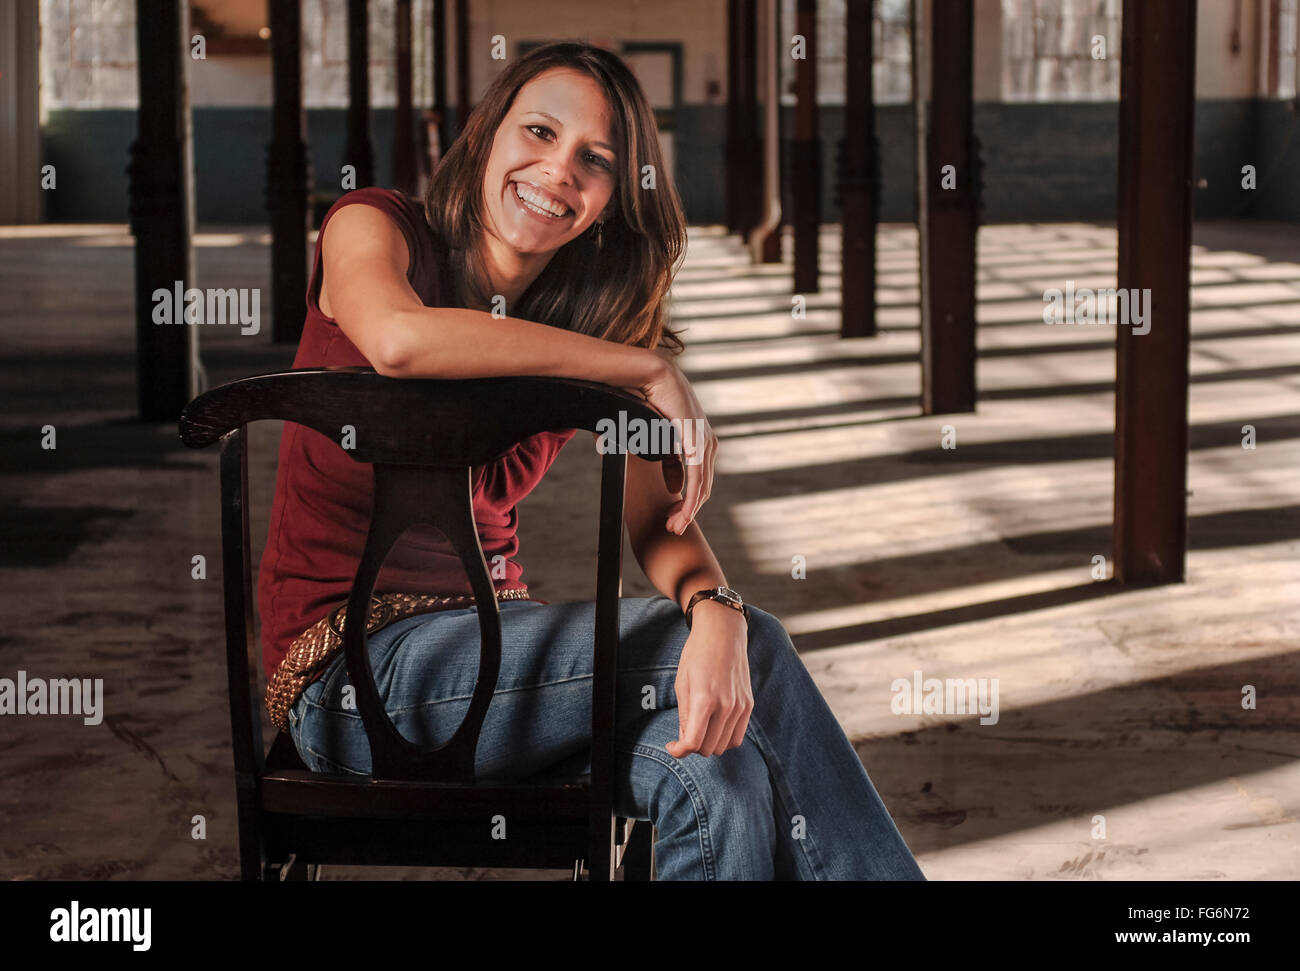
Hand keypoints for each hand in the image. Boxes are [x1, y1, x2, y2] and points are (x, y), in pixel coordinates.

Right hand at [632, 355, 717, 534]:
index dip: (688, 504)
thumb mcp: (658, 438)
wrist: (649, 375)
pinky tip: (680, 513)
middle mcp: (708, 442)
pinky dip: (688, 499)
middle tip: (673, 530)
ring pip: (700, 488)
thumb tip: (673, 488)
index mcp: (701, 441)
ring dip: (687, 510)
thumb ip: (668, 462)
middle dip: (688, 512)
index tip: (674, 521)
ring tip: (673, 526)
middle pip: (703, 488)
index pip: (700, 481)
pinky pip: (695, 478)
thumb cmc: (650, 402)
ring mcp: (704, 442)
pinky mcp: (696, 442)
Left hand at [665, 603, 751, 757]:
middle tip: (684, 734)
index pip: (693, 742)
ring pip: (724, 746)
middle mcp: (726, 706)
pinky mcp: (748, 704)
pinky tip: (714, 727)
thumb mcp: (682, 682)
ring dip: (709, 744)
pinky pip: (737, 736)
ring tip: (699, 729)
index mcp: (704, 699)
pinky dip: (725, 739)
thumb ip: (684, 715)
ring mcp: (740, 706)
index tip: (672, 746)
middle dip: (693, 747)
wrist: (723, 632)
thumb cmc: (696, 654)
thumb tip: (685, 739)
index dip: (679, 751)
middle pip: (708, 748)